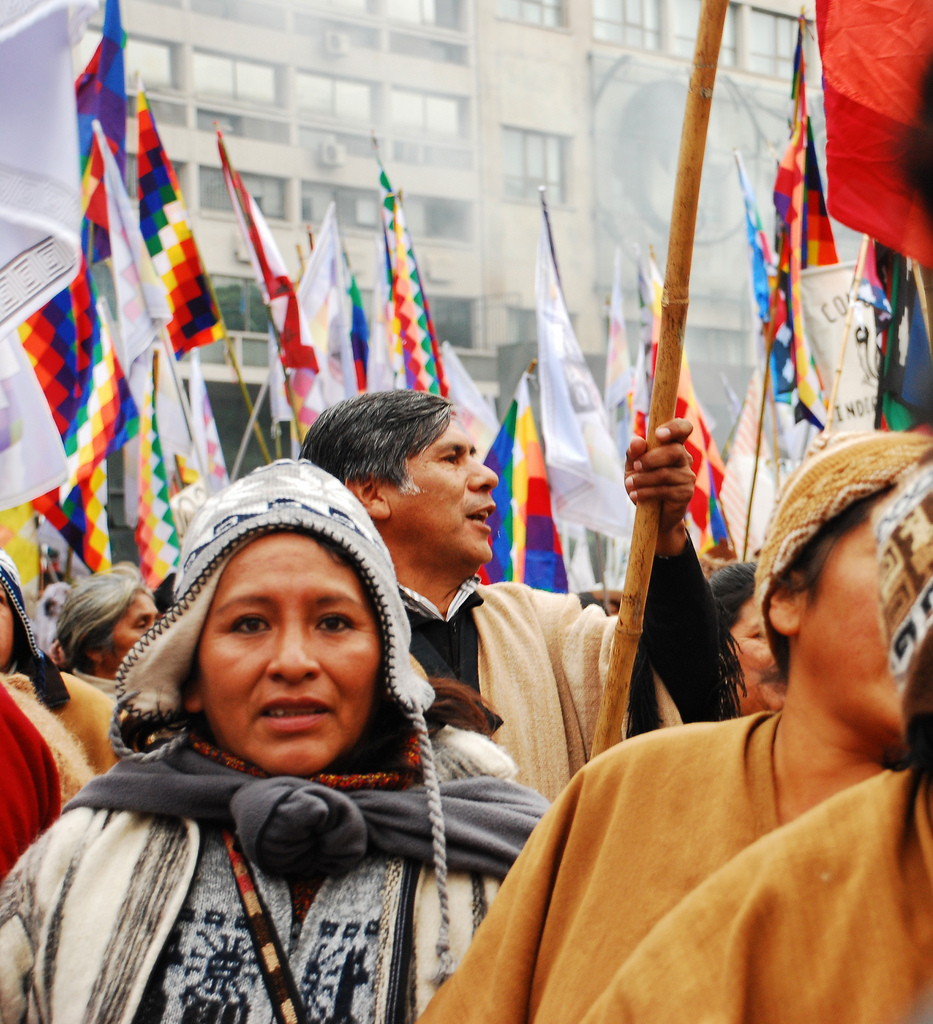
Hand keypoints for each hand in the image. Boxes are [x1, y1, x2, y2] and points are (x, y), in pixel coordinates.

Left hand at [625, 418, 694, 555]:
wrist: (652, 514)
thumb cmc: (643, 483)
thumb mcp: (633, 467)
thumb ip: (634, 453)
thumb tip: (637, 440)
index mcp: (673, 445)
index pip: (684, 428)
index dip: (674, 427)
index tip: (658, 434)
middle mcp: (684, 458)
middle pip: (674, 451)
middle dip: (651, 459)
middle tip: (635, 467)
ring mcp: (688, 476)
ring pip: (666, 473)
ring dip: (643, 479)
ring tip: (629, 485)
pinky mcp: (686, 493)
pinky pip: (665, 490)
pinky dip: (646, 492)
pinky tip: (635, 495)